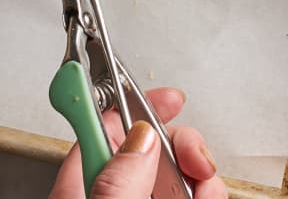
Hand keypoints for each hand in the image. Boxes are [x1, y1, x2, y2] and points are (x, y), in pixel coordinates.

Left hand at [48, 87, 226, 198]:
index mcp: (80, 188)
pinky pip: (187, 193)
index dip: (137, 103)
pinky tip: (208, 195)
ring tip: (206, 187)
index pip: (103, 126)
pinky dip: (205, 190)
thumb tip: (142, 137)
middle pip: (148, 147)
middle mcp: (107, 195)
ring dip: (198, 171)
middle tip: (196, 159)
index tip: (170, 97)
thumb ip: (117, 180)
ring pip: (173, 174)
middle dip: (180, 144)